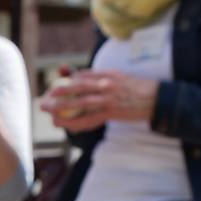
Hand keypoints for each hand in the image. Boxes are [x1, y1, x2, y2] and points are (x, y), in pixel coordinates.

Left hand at [39, 69, 156, 130]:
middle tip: (43, 100)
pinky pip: (90, 119)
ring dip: (62, 110)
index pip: (80, 76)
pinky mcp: (111, 112)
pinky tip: (66, 126)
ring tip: (49, 114)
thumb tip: (82, 79)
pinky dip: (76, 123)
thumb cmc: (137, 89)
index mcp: (106, 74)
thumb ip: (101, 78)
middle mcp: (105, 84)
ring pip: (79, 104)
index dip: (65, 83)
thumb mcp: (119, 77)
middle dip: (57, 94)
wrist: (156, 99)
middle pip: (75, 88)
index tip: (54, 89)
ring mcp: (108, 98)